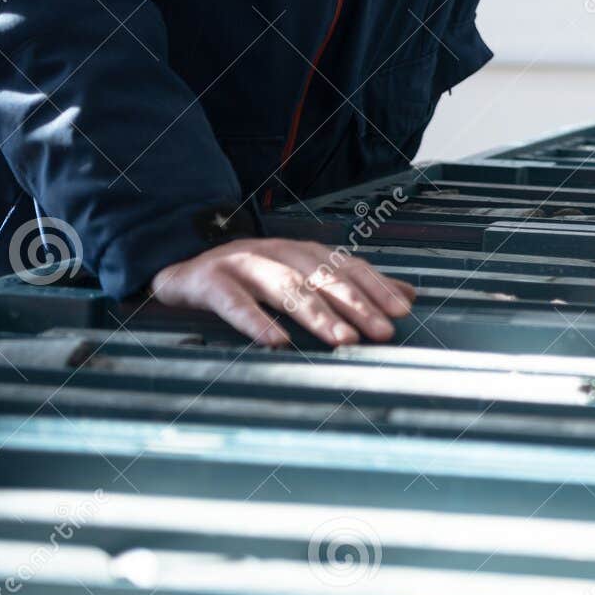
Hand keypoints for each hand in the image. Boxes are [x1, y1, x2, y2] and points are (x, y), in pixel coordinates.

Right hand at [149, 238, 415, 347]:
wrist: (184, 271)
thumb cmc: (252, 278)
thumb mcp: (304, 276)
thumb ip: (355, 286)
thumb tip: (409, 294)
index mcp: (305, 252)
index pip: (349, 267)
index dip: (376, 288)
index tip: (402, 311)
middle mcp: (279, 252)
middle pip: (323, 277)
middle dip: (356, 304)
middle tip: (381, 331)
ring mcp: (244, 264)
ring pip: (286, 287)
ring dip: (316, 314)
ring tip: (342, 339)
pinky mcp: (210, 281)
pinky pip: (235, 303)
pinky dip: (256, 321)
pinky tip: (276, 341)